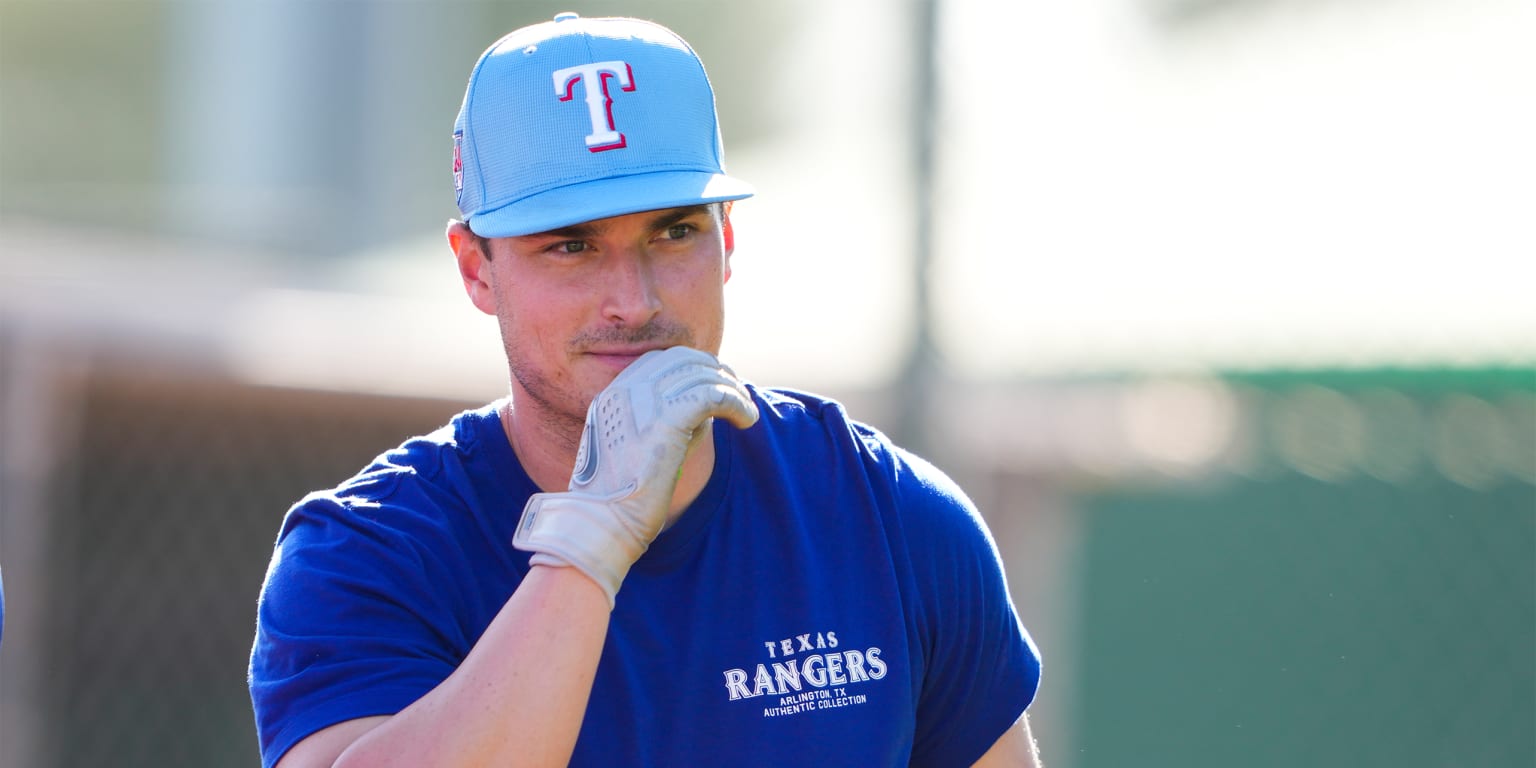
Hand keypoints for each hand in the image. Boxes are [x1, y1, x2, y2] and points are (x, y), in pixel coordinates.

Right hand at [512, 346, 758, 606]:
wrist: (604, 522)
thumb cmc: (625, 495)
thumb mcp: (640, 445)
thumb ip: (668, 418)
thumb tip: (708, 401)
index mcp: (612, 393)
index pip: (659, 359)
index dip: (692, 366)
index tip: (714, 384)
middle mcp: (625, 390)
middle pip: (682, 359)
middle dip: (714, 371)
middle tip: (736, 393)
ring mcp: (643, 402)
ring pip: (701, 375)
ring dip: (732, 390)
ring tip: (746, 412)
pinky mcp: (665, 420)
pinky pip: (713, 396)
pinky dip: (736, 404)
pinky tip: (747, 420)